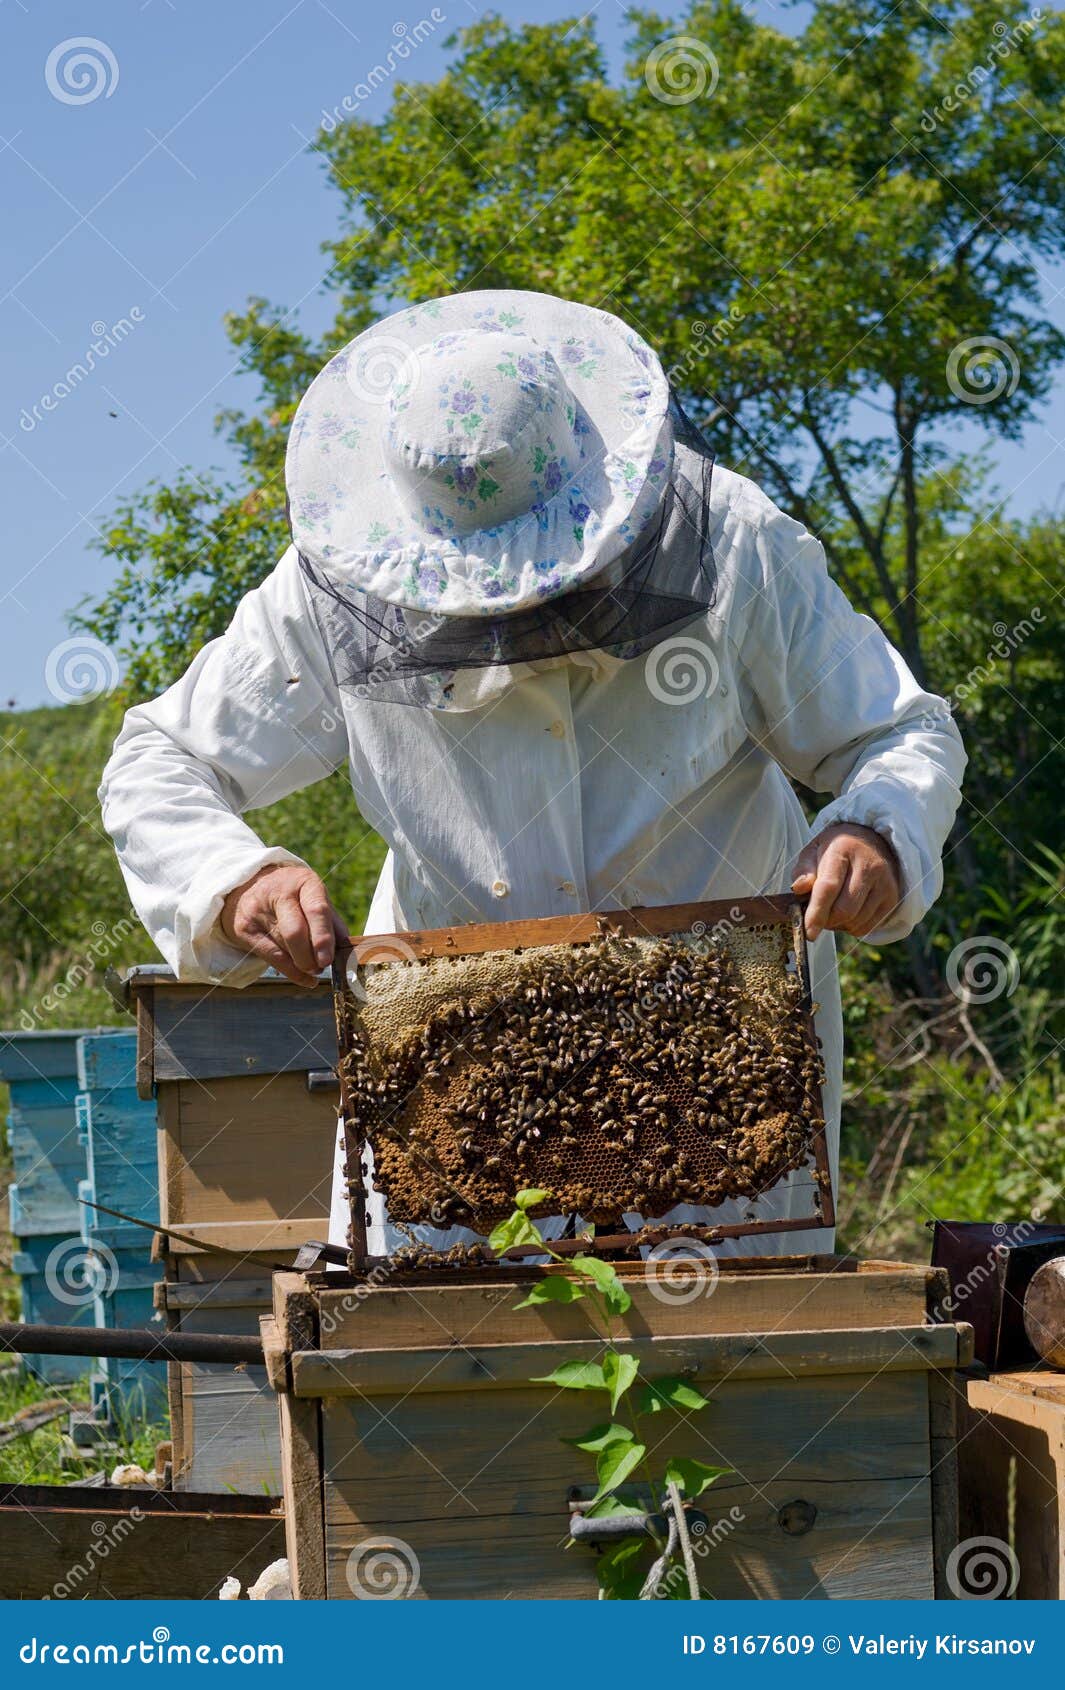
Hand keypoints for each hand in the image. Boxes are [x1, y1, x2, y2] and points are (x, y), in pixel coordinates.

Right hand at [219, 864, 348, 986]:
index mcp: (303, 882)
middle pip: (295, 932)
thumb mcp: (313, 897)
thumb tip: (347, 948)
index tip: (327, 959)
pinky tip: (304, 977)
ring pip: (284, 948)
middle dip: (310, 957)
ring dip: (303, 964)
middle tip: (321, 966)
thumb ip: (332, 921)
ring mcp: (257, 911)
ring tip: (313, 966)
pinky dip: (292, 973)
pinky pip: (272, 958)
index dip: (323, 938)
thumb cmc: (293, 895)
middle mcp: (278, 893)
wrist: (248, 886)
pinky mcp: (244, 929)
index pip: (316, 910)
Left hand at [791, 823, 900, 941]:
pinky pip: (869, 926)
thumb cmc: (836, 851)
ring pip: (857, 920)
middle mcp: (868, 865)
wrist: (872, 843)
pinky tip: (847, 915)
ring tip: (831, 912)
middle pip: (845, 909)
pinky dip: (853, 928)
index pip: (829, 887)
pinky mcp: (892, 897)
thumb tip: (798, 888)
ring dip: (839, 925)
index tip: (808, 932)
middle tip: (817, 918)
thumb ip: (803, 870)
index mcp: (843, 850)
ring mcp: (884, 882)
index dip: (817, 913)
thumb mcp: (814, 850)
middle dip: (826, 921)